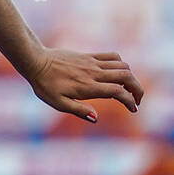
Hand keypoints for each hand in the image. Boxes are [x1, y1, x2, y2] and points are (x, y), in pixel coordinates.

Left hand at [26, 48, 143, 121]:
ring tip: (129, 88)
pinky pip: (112, 56)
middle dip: (138, 89)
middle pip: (127, 76)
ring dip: (131, 77)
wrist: (36, 61)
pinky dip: (121, 63)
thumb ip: (78, 111)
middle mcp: (94, 73)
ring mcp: (92, 62)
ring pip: (122, 65)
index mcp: (88, 87)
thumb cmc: (45, 85)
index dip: (130, 101)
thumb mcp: (58, 103)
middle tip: (138, 100)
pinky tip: (118, 72)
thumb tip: (96, 118)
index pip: (118, 92)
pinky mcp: (89, 55)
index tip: (133, 109)